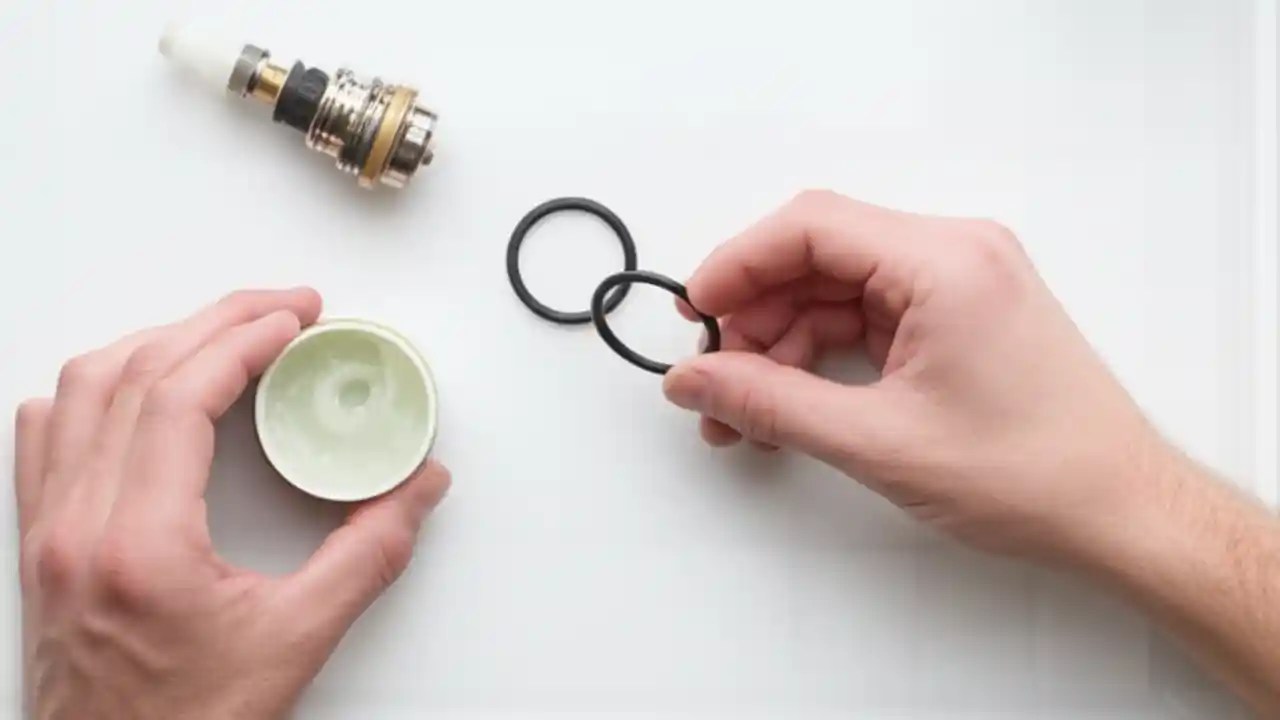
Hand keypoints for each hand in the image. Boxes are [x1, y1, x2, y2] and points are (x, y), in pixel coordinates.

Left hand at [13, 288, 449, 718]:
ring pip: (78, 392)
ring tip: (219, 333)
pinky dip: (95, 388)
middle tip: (277, 310)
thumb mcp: (297, 644)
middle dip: (212, 322)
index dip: (240, 340)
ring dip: (153, 343)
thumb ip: (367, 557)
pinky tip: (136, 389)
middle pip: (128, 374)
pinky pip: (44, 433)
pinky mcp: (43, 545)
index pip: (176, 398)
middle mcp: (76, 528)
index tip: (292, 322)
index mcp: (137, 546)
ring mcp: (49, 534)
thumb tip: (417, 489)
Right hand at [664, 190, 1162, 563]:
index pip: (811, 226)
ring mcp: (960, 283)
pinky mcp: (959, 316)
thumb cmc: (1030, 476)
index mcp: (945, 261)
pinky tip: (791, 404)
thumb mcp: (879, 442)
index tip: (692, 314)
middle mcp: (956, 253)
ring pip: (837, 290)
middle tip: (715, 382)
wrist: (1122, 514)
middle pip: (818, 256)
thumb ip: (770, 404)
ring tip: (744, 414)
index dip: (737, 265)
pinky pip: (868, 315)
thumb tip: (692, 379)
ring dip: (782, 344)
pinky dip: (822, 355)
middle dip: (755, 318)